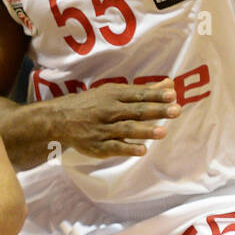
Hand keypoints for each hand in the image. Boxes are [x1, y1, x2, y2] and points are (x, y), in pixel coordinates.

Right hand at [51, 79, 180, 158]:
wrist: (59, 119)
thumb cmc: (92, 104)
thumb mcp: (113, 92)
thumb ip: (142, 91)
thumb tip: (168, 84)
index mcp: (112, 95)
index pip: (137, 95)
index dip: (155, 95)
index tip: (172, 94)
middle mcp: (108, 111)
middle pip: (135, 111)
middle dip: (156, 111)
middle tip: (175, 110)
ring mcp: (102, 129)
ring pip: (126, 129)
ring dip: (145, 131)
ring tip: (163, 132)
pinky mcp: (98, 146)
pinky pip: (114, 147)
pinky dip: (128, 149)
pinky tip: (142, 150)